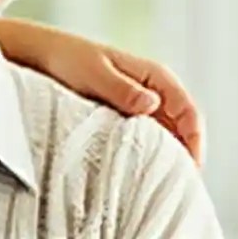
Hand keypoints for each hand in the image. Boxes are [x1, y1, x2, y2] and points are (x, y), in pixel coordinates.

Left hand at [0, 18, 202, 163]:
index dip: (194, 140)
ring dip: (167, 154)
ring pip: (167, 133)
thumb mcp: (93, 73)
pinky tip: (140, 169)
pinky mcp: (126, 113)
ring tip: (160, 182)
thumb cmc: (68, 58)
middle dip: (185, 154)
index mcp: (155, 75)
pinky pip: (146, 134)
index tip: (190, 167)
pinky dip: (148, 151)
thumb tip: (151, 104)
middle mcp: (154, 89)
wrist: (42, 54)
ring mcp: (141, 102)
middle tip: (178, 184)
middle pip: (182, 126)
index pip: (188, 111)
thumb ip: (121, 89)